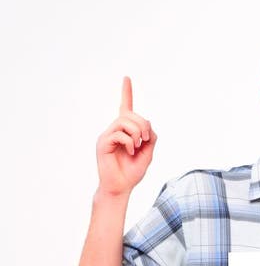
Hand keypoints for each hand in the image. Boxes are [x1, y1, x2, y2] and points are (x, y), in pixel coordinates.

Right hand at [96, 77, 156, 195]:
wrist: (121, 187)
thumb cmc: (132, 172)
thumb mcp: (148, 153)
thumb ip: (151, 137)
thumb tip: (147, 124)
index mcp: (125, 131)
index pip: (125, 107)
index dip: (127, 92)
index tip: (127, 77)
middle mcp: (114, 130)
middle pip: (130, 114)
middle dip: (143, 124)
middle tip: (146, 139)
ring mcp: (107, 135)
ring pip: (124, 121)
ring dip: (137, 132)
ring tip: (137, 146)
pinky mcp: (103, 143)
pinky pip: (119, 134)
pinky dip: (130, 142)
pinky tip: (130, 151)